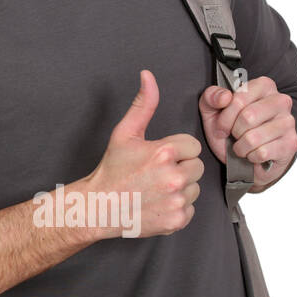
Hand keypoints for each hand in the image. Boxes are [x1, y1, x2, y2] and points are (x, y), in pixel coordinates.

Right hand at [82, 70, 204, 237]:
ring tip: (156, 188)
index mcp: (163, 153)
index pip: (192, 146)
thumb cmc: (112, 170)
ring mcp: (176, 200)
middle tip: (156, 173)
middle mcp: (173, 177)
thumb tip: (148, 76)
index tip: (159, 157)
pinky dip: (178, 207)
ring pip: (195, 188)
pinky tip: (159, 202)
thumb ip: (143, 104)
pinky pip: (191, 208)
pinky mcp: (178, 220)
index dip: (176, 150)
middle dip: (180, 168)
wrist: (99, 207)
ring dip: (181, 188)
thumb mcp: (124, 133)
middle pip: (197, 166)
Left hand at [198, 75, 296, 190]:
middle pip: (248, 117)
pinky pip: (262, 152)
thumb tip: (224, 96)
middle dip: (234, 131)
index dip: (225, 117)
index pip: (239, 99)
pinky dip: (251, 156)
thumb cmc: (230, 129)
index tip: (222, 125)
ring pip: (253, 137)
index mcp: (263, 85)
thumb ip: (212, 96)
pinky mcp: (292, 143)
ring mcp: (288, 122)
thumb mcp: (213, 110)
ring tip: (243, 144)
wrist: (244, 158)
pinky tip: (254, 153)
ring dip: (241, 146)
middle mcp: (281, 100)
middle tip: (234, 135)